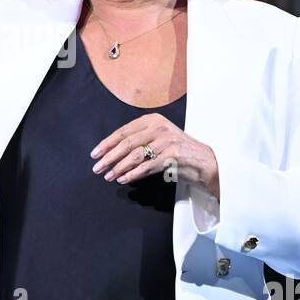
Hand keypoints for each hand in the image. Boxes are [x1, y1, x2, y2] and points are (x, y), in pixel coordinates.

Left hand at [90, 113, 219, 198]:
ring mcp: (166, 141)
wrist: (204, 162)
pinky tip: (123, 179)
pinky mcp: (172, 156)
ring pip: (135, 155)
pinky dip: (132, 174)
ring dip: (118, 167)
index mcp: (153, 120)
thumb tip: (113, 153)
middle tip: (97, 167)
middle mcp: (159, 127)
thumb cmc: (179, 152)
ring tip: (108, 176)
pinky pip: (146, 167)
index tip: (95, 153)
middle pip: (127, 143)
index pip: (124, 131)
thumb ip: (140, 141)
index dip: (107, 143)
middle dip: (109, 156)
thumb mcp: (159, 138)